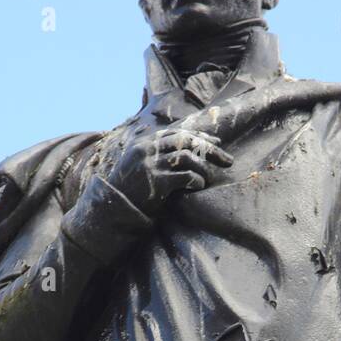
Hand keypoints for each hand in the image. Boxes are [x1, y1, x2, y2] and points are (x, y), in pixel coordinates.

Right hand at [105, 125, 232, 217]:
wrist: (111, 208)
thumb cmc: (128, 189)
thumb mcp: (137, 164)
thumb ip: (154, 153)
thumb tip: (177, 146)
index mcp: (144, 142)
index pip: (178, 133)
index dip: (200, 137)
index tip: (217, 143)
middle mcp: (147, 149)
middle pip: (187, 141)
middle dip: (211, 150)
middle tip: (228, 161)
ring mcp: (151, 165)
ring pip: (188, 157)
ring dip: (204, 167)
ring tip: (209, 177)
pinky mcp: (156, 182)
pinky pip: (185, 177)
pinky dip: (196, 180)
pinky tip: (199, 185)